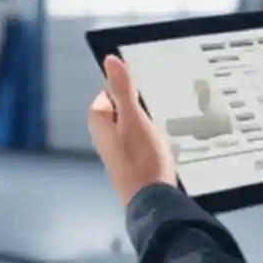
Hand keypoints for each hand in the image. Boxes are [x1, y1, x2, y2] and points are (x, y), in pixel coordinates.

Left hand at [88, 56, 177, 206]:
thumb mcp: (134, 118)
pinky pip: (142, 140)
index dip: (133, 92)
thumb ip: (122, 89)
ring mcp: (116, 148)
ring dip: (151, 125)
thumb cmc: (141, 160)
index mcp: (98, 119)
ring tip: (161, 134)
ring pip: (137, 123)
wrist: (152, 201)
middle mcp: (102, 133)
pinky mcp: (130, 160)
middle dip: (143, 108)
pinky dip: (153, 140)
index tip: (148, 97)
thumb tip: (110, 60)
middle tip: (157, 115)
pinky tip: (164, 148)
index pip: (114, 89)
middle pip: (126, 106)